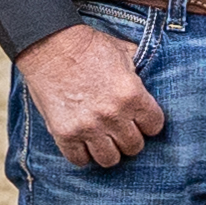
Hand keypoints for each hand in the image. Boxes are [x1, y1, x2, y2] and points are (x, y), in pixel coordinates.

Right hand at [15, 21, 166, 169]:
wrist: (51, 45)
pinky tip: (82, 142)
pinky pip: (80, 160)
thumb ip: (140, 73)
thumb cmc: (88, 46)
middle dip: (129, 137)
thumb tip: (150, 83)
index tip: (140, 119)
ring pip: (110, 159)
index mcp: (131, 95)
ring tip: (102, 139)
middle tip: (120, 128)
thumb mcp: (124, 52)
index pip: (154, 126)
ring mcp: (88, 127)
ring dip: (108, 150)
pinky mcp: (65, 134)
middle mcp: (112, 115)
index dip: (148, 122)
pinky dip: (82, 154)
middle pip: (134, 146)